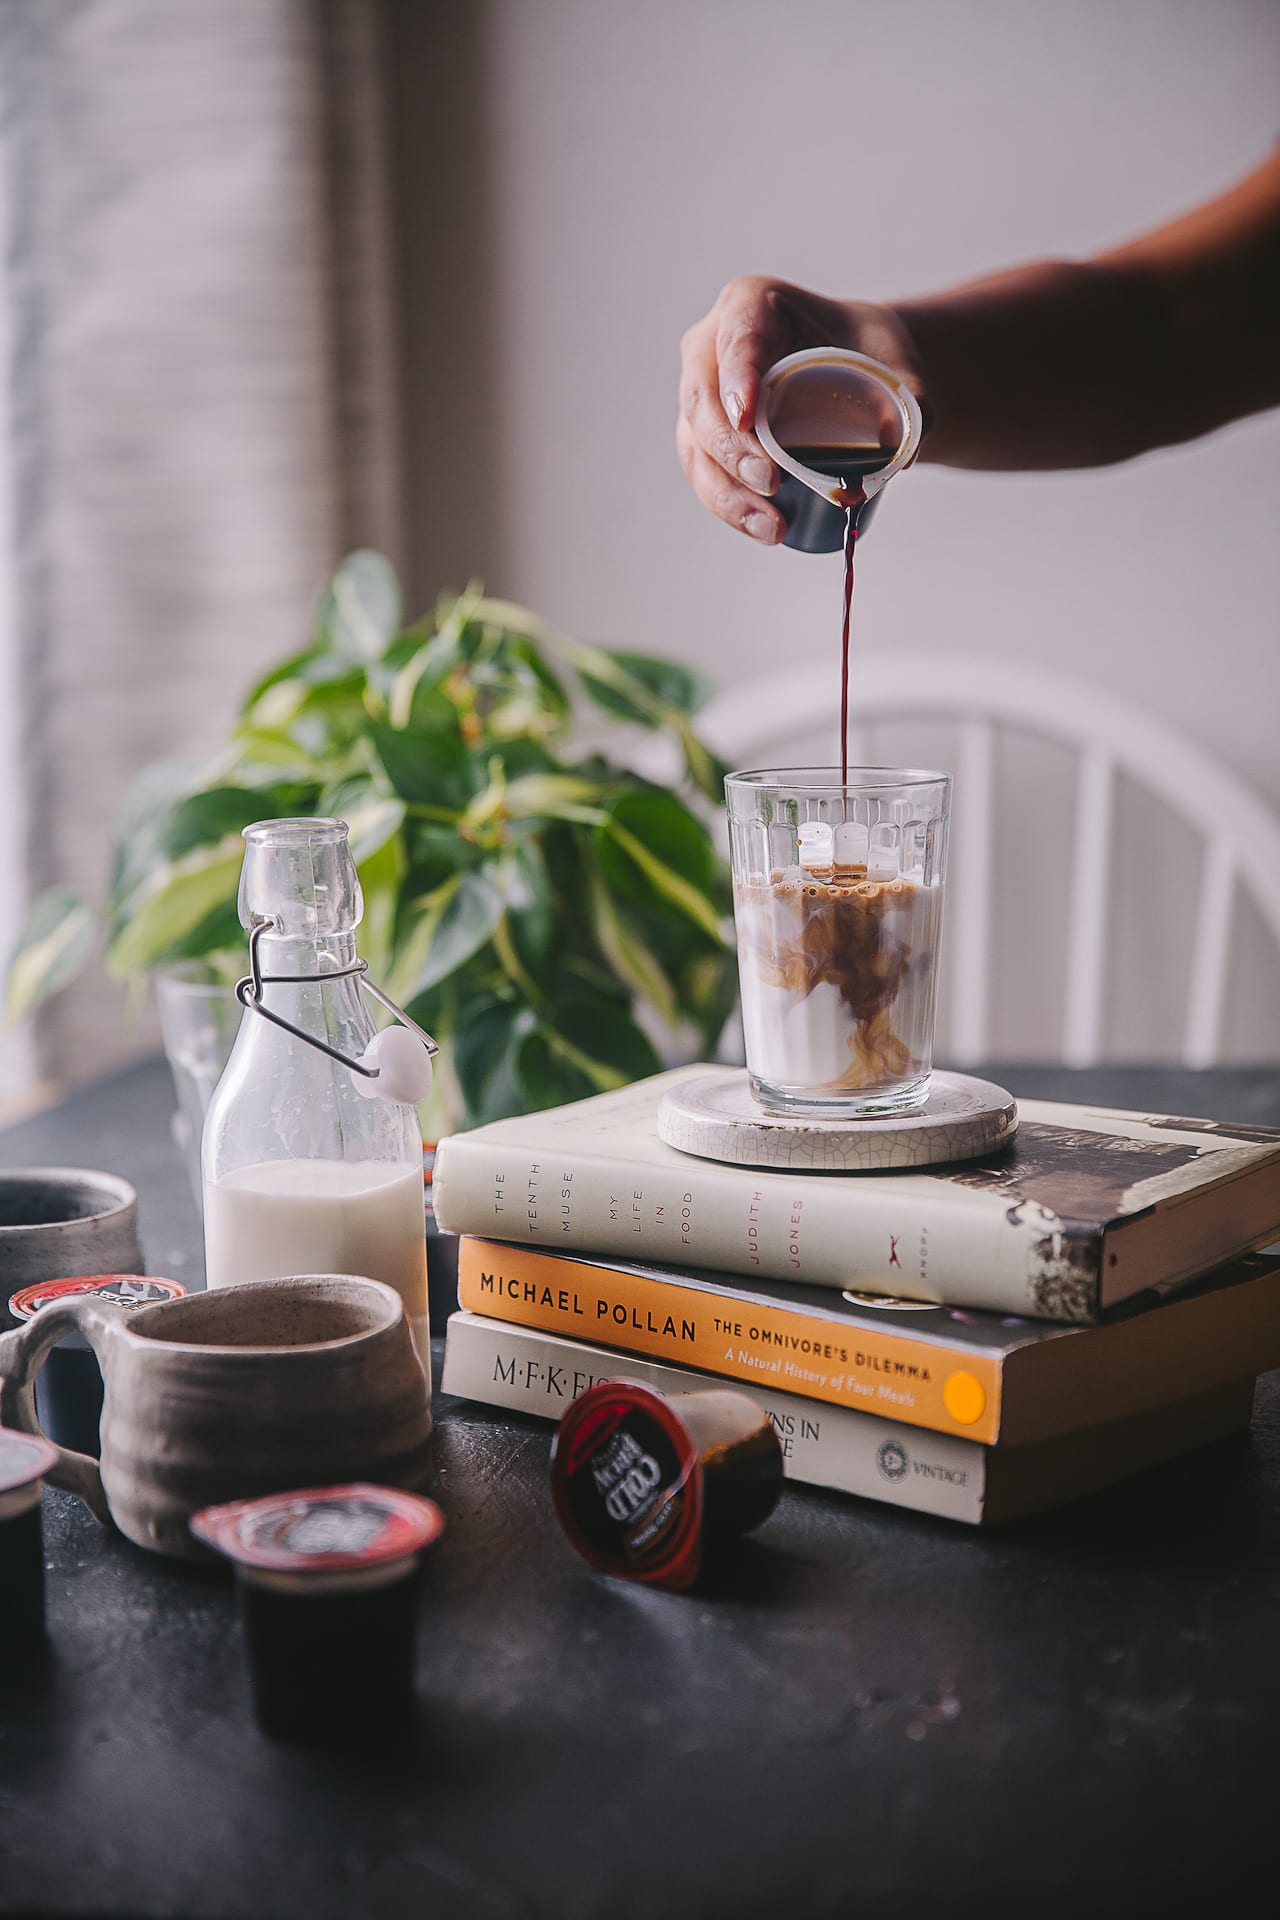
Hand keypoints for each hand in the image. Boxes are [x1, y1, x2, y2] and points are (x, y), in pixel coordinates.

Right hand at [676, 277, 924, 542]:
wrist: (854, 370)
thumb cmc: (864, 353)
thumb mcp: (893, 360)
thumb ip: (908, 395)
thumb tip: (903, 453)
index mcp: (751, 305)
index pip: (736, 339)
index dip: (736, 377)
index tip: (749, 420)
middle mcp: (712, 347)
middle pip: (703, 399)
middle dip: (731, 450)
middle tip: (770, 483)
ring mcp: (704, 396)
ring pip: (696, 446)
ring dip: (728, 493)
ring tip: (772, 526)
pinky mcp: (704, 439)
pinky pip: (705, 475)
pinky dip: (731, 507)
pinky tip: (764, 528)